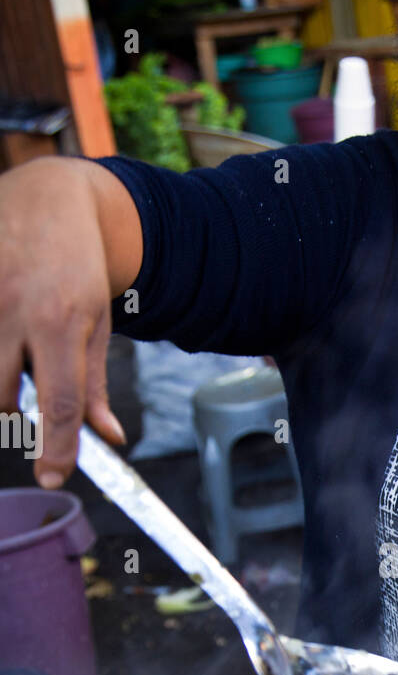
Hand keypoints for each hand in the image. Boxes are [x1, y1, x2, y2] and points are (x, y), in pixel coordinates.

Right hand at [0, 160, 127, 488]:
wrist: (49, 197)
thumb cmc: (77, 267)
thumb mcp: (97, 324)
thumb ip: (94, 385)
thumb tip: (109, 438)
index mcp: (61, 322)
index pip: (59, 405)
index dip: (56, 449)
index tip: (53, 477)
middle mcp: (15, 310)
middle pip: (5, 400)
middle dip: (16, 408)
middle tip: (30, 377)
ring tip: (15, 350)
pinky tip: (6, 335)